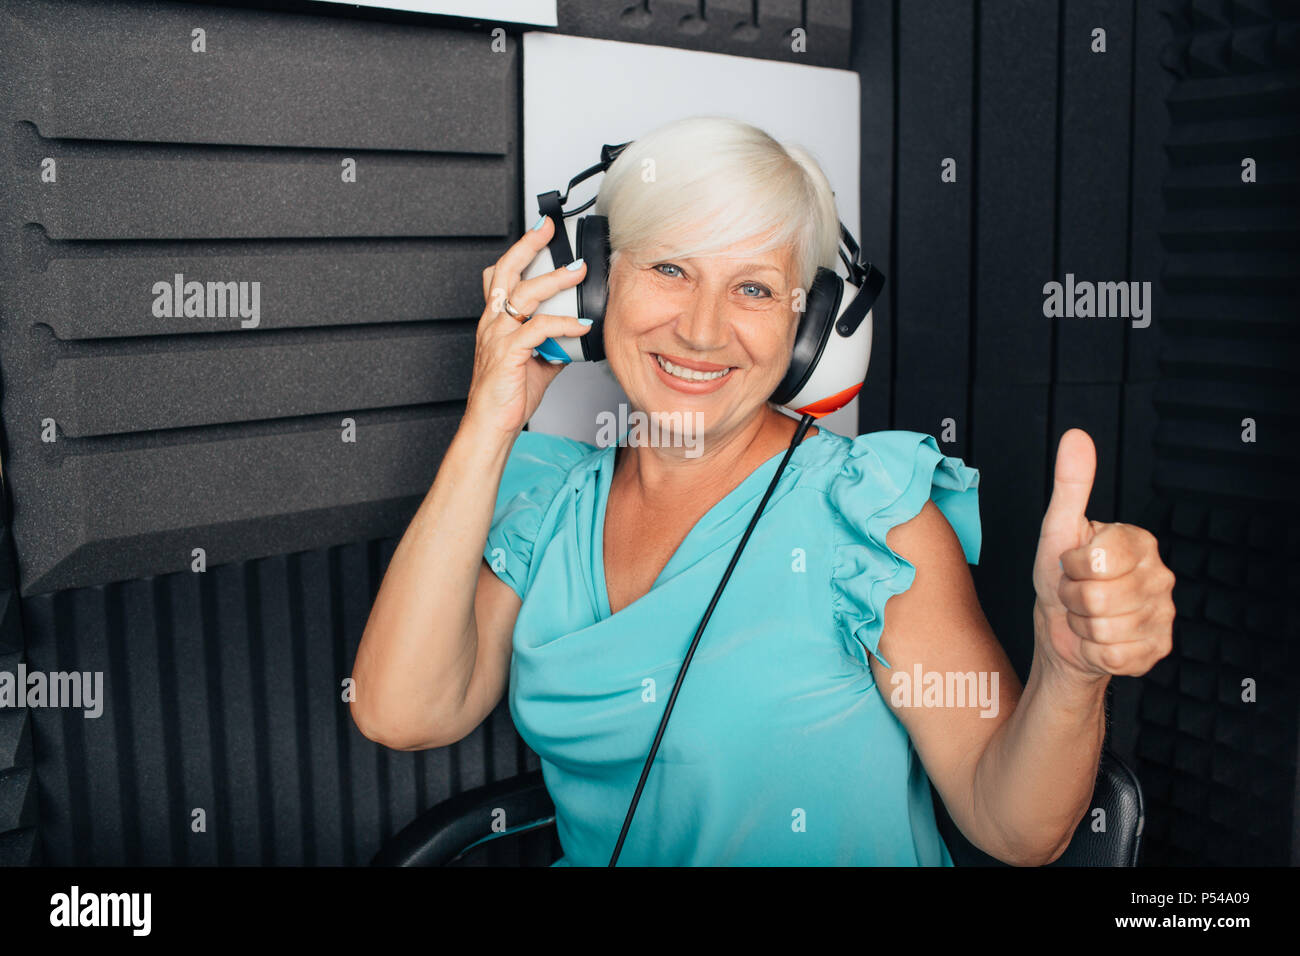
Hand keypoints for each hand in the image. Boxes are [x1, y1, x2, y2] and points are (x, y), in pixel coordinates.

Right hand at [464, 215, 592, 437]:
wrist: (492, 425)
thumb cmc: (509, 396)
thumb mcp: (536, 363)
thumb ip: (553, 344)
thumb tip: (575, 334)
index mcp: (495, 321)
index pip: (501, 275)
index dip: (519, 250)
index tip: (540, 232)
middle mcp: (493, 323)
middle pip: (505, 271)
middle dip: (528, 246)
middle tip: (550, 231)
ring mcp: (498, 336)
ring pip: (524, 295)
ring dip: (555, 281)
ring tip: (579, 273)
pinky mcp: (508, 353)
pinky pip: (538, 329)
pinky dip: (563, 324)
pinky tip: (581, 326)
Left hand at [1031, 428, 1175, 684]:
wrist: (1062, 632)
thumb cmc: (1060, 578)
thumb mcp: (1057, 530)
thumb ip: (1070, 485)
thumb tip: (1076, 437)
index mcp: (1139, 542)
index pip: (1098, 559)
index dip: (1072, 567)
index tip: (1071, 565)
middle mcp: (1160, 576)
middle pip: (1099, 597)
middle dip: (1073, 599)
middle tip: (1075, 594)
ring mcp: (1163, 615)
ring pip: (1104, 628)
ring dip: (1081, 625)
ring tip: (1084, 615)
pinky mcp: (1157, 649)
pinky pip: (1114, 656)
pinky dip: (1093, 650)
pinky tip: (1098, 640)